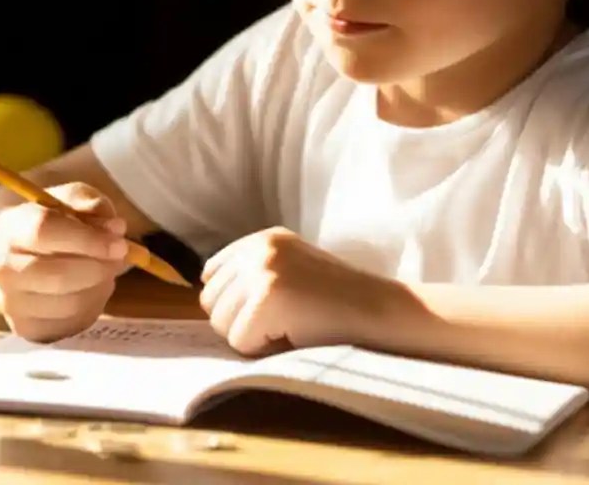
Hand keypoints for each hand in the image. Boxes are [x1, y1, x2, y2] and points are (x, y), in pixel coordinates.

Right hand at [0, 182, 128, 342]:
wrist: (24, 251)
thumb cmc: (53, 220)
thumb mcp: (73, 200)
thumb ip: (93, 208)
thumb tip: (115, 229)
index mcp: (9, 228)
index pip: (44, 232)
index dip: (87, 239)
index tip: (120, 243)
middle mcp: (3, 269)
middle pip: (58, 276)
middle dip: (100, 267)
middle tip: (120, 256)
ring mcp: (12, 304)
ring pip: (70, 303)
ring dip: (100, 286)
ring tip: (106, 269)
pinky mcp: (26, 329)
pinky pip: (72, 323)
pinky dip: (93, 305)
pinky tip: (92, 287)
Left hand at [200, 227, 374, 355]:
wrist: (382, 312)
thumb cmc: (340, 303)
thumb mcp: (292, 271)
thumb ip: (252, 275)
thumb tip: (206, 295)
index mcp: (264, 238)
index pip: (211, 274)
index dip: (235, 302)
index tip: (271, 309)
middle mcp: (259, 248)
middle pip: (211, 302)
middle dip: (241, 321)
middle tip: (286, 321)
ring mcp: (262, 270)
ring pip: (221, 324)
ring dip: (252, 336)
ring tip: (291, 326)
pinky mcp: (267, 298)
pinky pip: (240, 342)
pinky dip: (265, 349)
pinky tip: (296, 335)